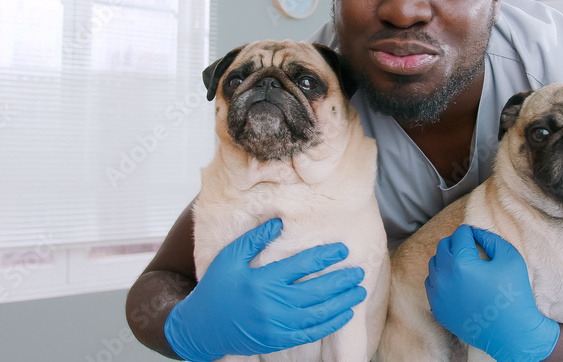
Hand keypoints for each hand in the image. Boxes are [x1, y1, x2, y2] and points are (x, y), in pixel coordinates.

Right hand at [163, 218, 366, 360]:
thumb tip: (280, 221)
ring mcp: (276, 325)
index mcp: (260, 280)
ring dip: (341, 302)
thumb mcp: (229, 258)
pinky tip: (344, 313)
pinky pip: (310, 332)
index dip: (324, 256)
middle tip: (359, 271)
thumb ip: (255, 239)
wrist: (202, 328)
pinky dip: (330, 323)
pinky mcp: (278, 340)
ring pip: (317, 314)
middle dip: (340, 281)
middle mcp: (271, 304)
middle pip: (315, 291)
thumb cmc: (216, 287)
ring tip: (358, 290)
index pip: (300, 265)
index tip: (342, 249)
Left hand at [425, 225, 559, 361]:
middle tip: (470, 246)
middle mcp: (443, 277)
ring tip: (463, 263)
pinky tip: (456, 281)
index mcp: (460, 262)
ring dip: (446, 259)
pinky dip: (441, 278)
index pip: (459, 235)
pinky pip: (432, 285)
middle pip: (443, 247)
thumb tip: (475, 232)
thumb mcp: (509, 257)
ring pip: (434, 265)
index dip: (470, 232)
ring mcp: (438, 295)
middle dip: (456, 242)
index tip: (477, 235)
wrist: (512, 333)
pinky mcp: (438, 309)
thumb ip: (490, 238)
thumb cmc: (513, 294)